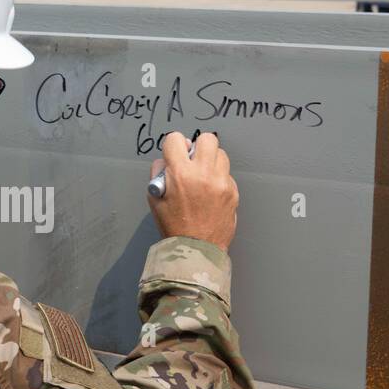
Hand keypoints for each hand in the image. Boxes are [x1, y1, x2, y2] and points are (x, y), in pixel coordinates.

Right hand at [147, 131, 238, 251]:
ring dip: (211, 161)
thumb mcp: (154, 199)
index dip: (173, 145)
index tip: (174, 153)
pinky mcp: (233, 192)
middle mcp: (203, 173)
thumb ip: (159, 173)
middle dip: (198, 147)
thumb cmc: (173, 226)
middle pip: (207, 139)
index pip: (176, 139)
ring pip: (221, 154)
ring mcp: (221, 182)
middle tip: (193, 161)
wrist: (197, 249)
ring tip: (203, 176)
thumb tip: (167, 160)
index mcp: (180, 173)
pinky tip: (211, 193)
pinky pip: (227, 174)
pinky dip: (219, 179)